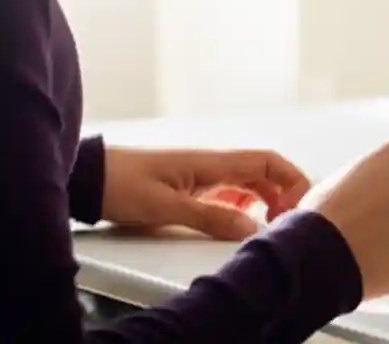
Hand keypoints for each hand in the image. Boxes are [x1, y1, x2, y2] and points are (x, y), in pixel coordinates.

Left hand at [102, 148, 311, 239]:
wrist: (89, 177)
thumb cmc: (122, 185)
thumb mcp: (165, 206)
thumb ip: (210, 217)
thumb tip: (251, 227)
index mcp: (210, 162)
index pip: (266, 161)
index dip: (290, 177)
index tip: (299, 202)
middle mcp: (211, 164)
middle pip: (262, 171)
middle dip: (284, 191)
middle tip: (289, 219)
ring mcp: (201, 174)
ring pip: (247, 182)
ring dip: (266, 198)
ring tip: (272, 223)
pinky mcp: (190, 186)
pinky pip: (228, 192)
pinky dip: (243, 204)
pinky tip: (242, 220)